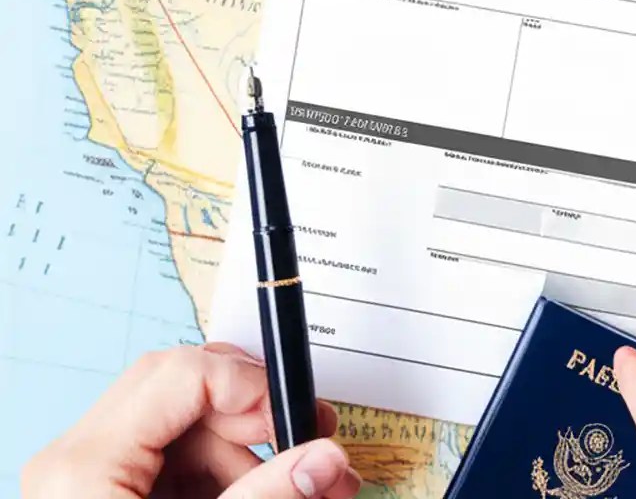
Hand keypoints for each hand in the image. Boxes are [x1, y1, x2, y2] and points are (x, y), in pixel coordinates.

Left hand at [21, 343, 361, 498]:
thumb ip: (267, 497)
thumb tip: (326, 459)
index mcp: (86, 464)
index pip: (180, 375)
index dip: (248, 384)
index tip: (297, 418)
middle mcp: (82, 460)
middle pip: (186, 394)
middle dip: (257, 419)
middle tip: (313, 442)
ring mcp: (97, 478)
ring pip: (191, 431)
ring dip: (254, 457)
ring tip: (307, 491)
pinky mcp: (117, 497)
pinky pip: (182, 464)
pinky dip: (231, 478)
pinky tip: (270, 498)